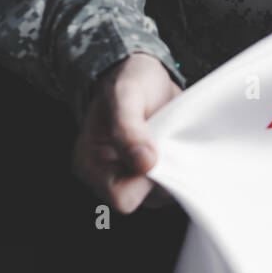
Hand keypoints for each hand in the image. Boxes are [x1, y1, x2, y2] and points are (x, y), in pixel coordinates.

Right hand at [72, 52, 181, 213]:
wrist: (142, 73)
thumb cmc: (127, 80)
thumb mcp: (125, 95)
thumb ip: (129, 129)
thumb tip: (144, 164)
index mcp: (90, 165)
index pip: (123, 197)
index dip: (145, 180)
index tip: (156, 150)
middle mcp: (108, 178)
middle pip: (146, 199)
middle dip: (164, 174)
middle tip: (166, 140)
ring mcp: (131, 178)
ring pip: (162, 194)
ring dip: (175, 168)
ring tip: (170, 138)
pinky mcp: (151, 174)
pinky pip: (173, 184)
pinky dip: (181, 166)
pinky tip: (177, 144)